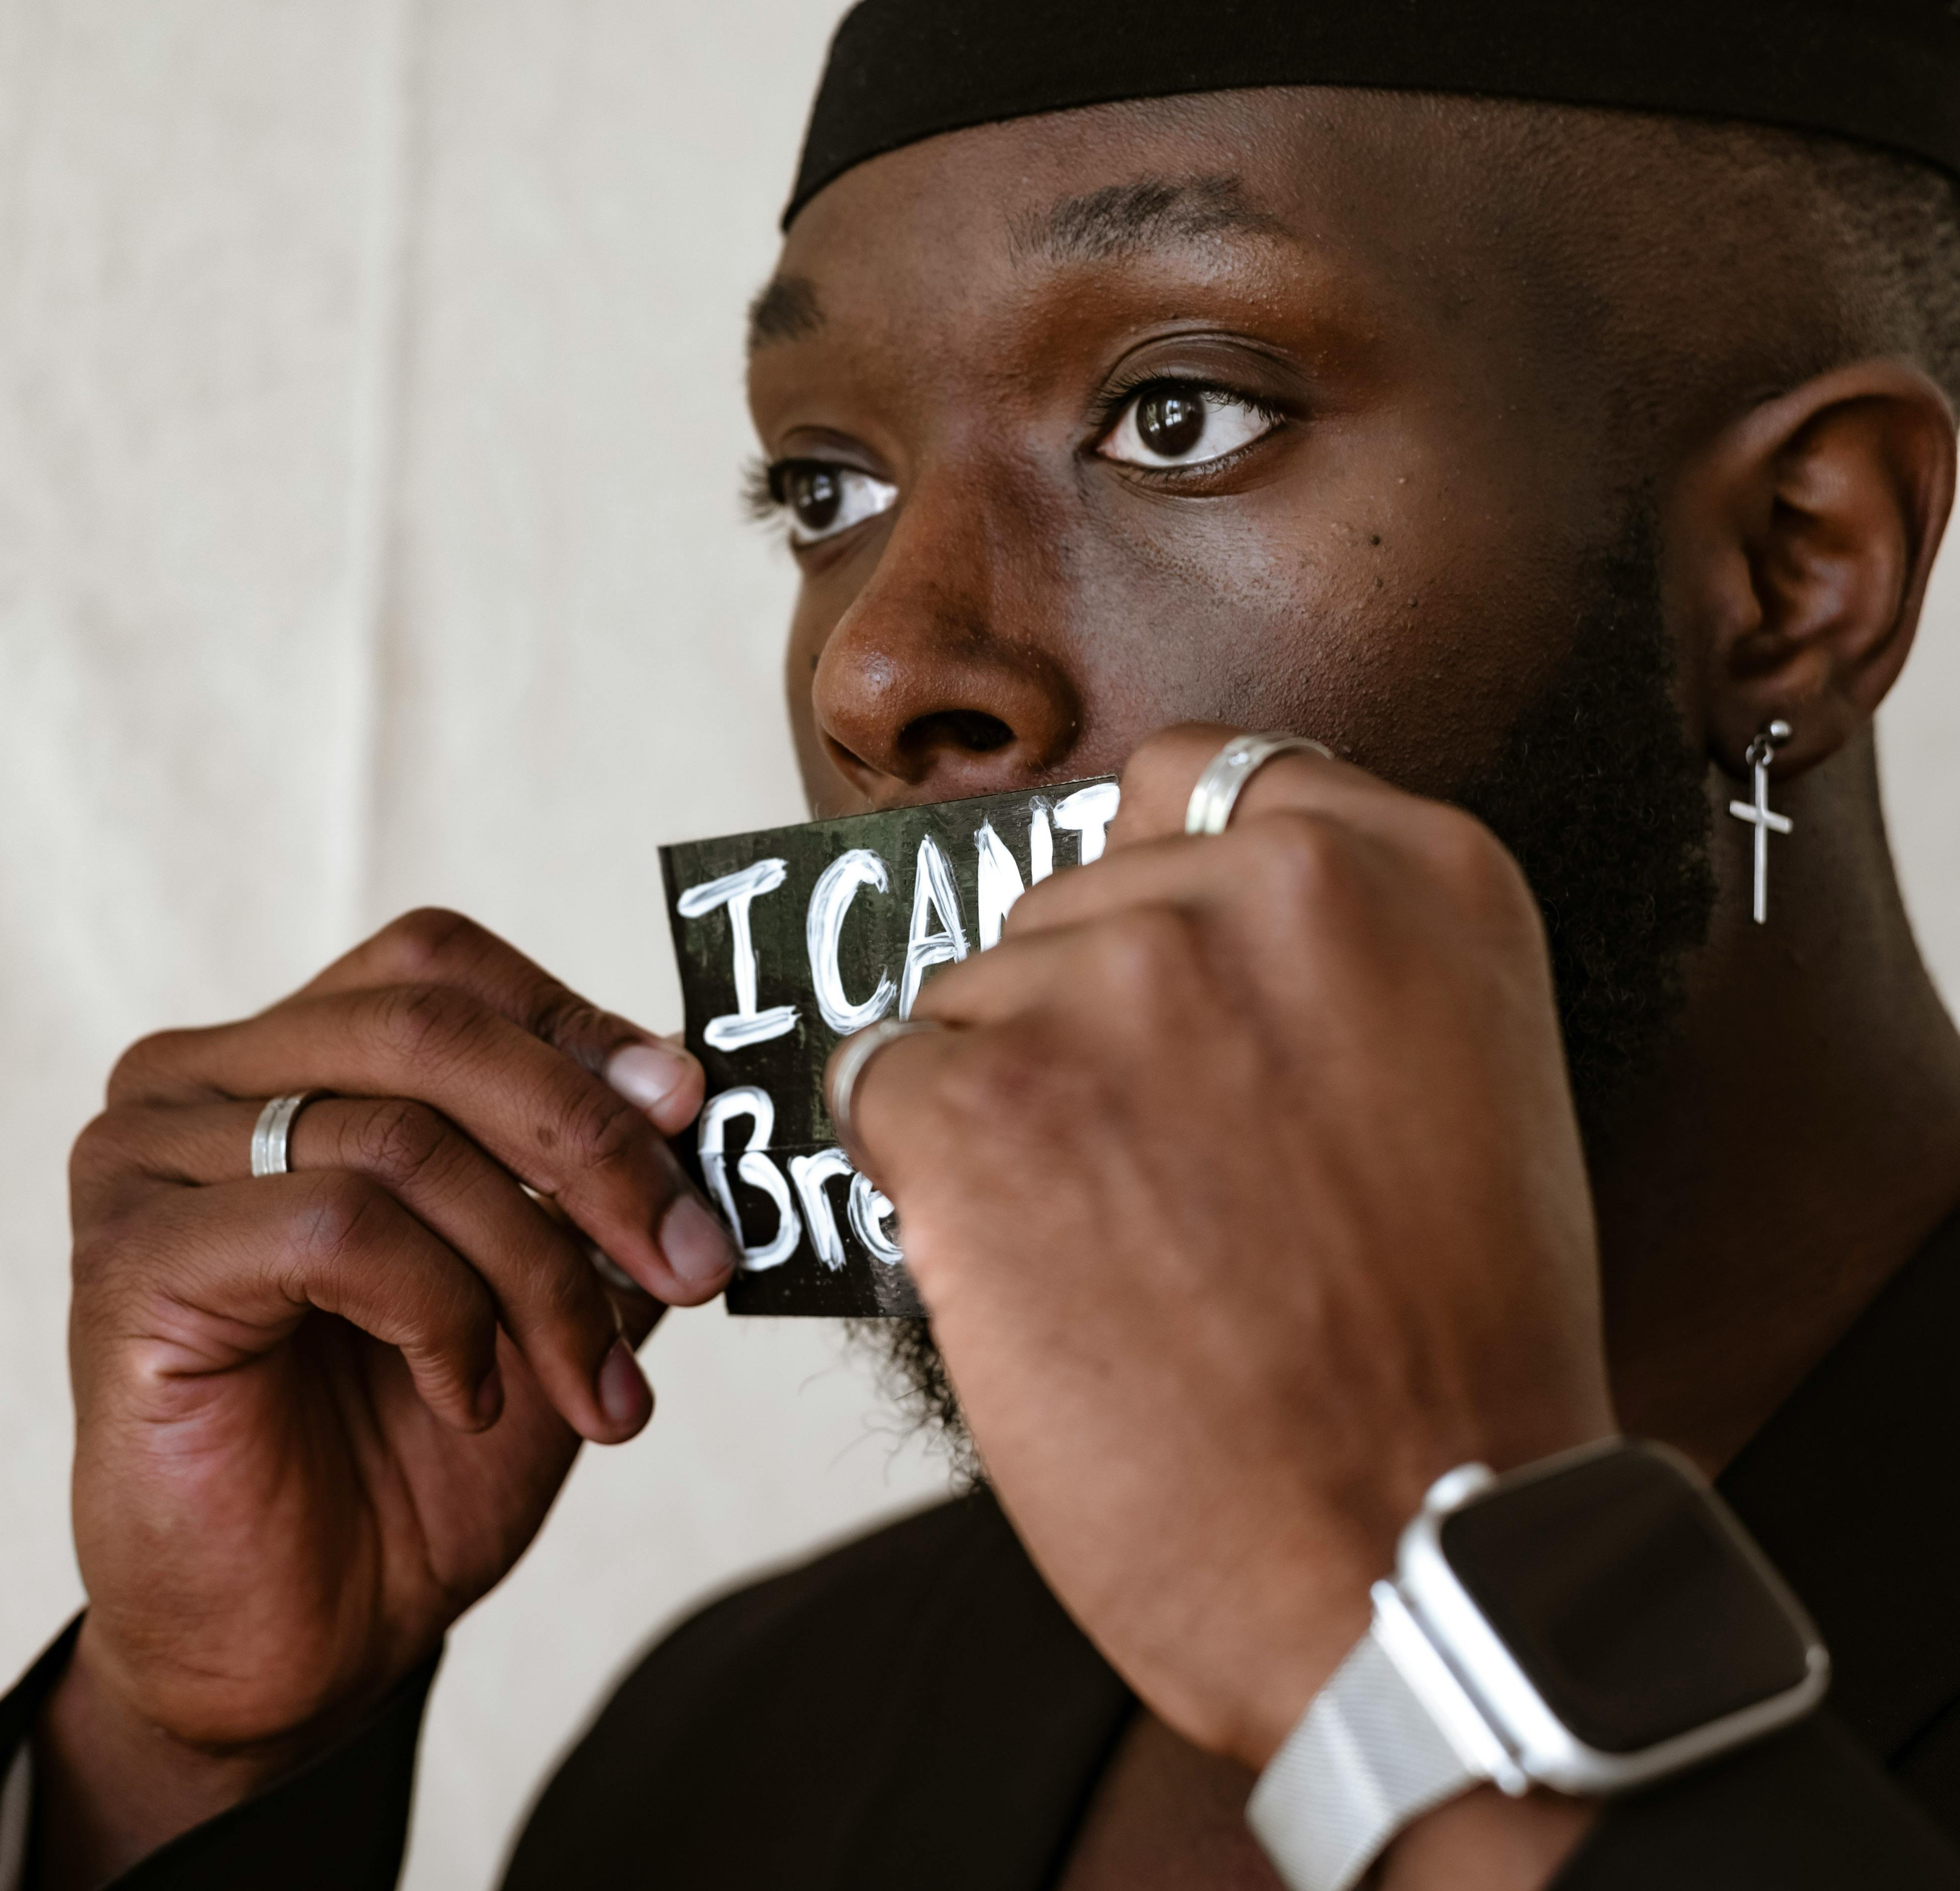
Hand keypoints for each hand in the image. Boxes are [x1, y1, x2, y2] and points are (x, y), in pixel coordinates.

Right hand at [36, 910, 730, 1883]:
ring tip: (594, 1388)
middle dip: (592, 1145)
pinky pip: (339, 1227)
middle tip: (691, 1263)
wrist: (294, 1650)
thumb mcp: (534, 1288)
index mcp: (272, 1058)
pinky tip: (471, 1396)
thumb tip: (692, 1075)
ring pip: (400, 1138)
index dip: (575, 1027)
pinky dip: (444, 1314)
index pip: (435, 964)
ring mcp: (145, 1164)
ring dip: (539, 1271)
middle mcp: (187, 1082)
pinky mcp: (132, 1261)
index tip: (690, 1115)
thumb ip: (585, 1178)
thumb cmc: (400, 1462)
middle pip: (427, 1025)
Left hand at [841, 726, 1616, 1773]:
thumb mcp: (1455, 1086)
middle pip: (1061, 902)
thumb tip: (1142, 927)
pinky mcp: (980, 1099)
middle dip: (1069, 1024)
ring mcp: (1113, 987)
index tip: (1161, 988)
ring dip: (999, 1111)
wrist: (1414, 1556)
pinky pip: (881, 1089)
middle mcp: (1264, 889)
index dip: (1145, 887)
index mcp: (1411, 868)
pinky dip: (923, 1183)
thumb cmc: (1438, 1359)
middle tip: (1156, 1186)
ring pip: (965, 1001)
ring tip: (1117, 1256)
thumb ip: (1318, 969)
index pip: (1195, 781)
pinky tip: (1032, 1279)